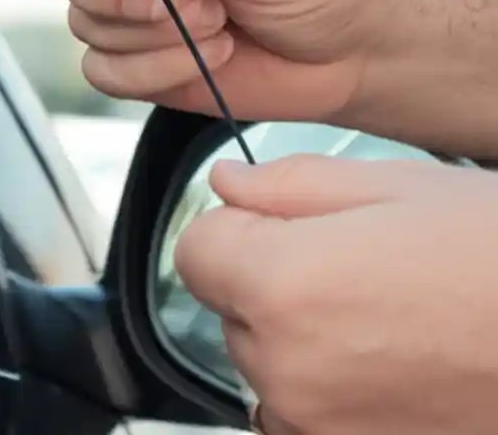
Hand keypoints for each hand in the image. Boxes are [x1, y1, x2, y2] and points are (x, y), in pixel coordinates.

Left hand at [175, 155, 497, 433]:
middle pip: (232, 311)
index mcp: (282, 286)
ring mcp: (321, 429)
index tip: (280, 225)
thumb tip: (229, 188)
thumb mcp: (400, 186)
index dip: (237, 229)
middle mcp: (287, 369)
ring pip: (271, 369)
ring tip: (397, 320)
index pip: (193, 250)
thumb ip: (291, 186)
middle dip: (275, 283)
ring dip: (305, 344)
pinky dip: (337, 393)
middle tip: (366, 267)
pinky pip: (311, 419)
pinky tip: (404, 365)